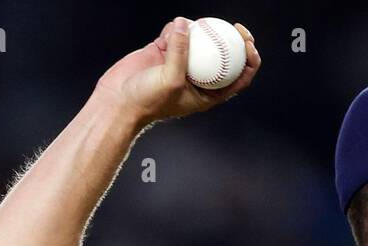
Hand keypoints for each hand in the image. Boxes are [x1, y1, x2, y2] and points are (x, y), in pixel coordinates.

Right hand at [94, 17, 260, 128]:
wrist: (118, 100)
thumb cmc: (148, 100)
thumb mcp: (170, 80)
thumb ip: (180, 52)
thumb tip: (185, 23)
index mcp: (209, 93)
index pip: (238, 77)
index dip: (249, 60)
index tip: (248, 44)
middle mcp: (198, 78)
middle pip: (224, 56)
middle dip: (233, 39)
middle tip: (234, 26)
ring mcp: (182, 63)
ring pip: (199, 41)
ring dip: (197, 31)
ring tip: (190, 27)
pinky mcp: (164, 51)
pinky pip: (176, 34)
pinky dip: (175, 29)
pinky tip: (171, 29)